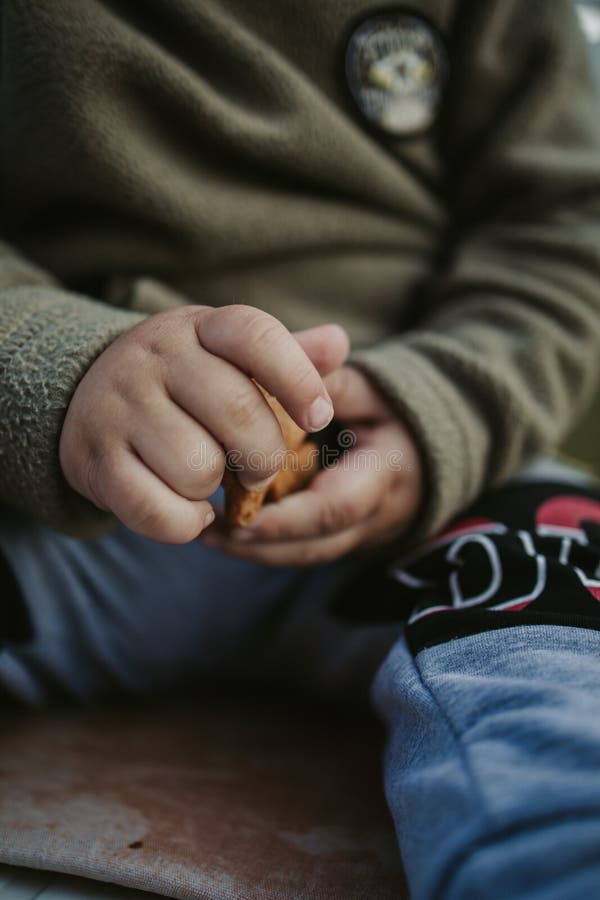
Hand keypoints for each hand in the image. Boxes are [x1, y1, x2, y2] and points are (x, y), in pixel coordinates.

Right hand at [59, 304, 348, 542]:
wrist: (86, 398)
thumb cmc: (181, 383)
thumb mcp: (229, 357)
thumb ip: (286, 356)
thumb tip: (338, 344)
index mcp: (197, 328)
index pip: (256, 336)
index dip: (298, 380)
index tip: (318, 418)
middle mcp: (152, 359)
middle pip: (237, 414)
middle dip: (264, 456)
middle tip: (260, 470)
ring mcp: (117, 408)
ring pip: (200, 469)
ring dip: (216, 489)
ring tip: (208, 478)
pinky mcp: (96, 461)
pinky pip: (160, 512)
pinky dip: (186, 523)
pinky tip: (189, 509)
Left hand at [202, 366, 422, 565]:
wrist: (431, 449)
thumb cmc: (398, 412)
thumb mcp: (372, 390)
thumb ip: (332, 381)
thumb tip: (290, 361)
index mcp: (385, 474)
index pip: (335, 508)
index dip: (286, 519)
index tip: (240, 517)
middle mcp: (376, 515)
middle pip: (316, 545)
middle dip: (262, 545)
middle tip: (211, 533)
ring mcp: (362, 533)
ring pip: (308, 555)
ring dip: (258, 552)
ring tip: (210, 538)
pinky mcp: (347, 538)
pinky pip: (306, 551)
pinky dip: (268, 547)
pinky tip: (229, 535)